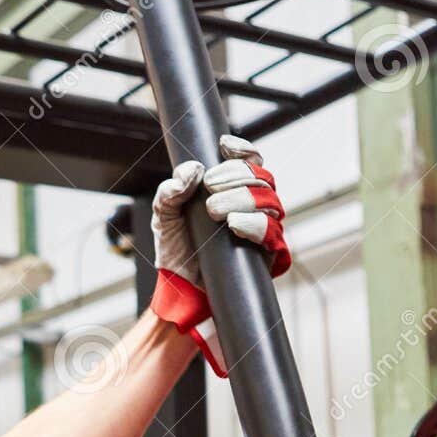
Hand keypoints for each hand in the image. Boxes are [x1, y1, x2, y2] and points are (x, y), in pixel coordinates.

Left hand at [149, 134, 289, 376]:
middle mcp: (253, 206)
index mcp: (233, 190)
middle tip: (209, 187)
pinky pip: (272, 233)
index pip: (251, 161)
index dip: (242, 150)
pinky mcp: (266, 254)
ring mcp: (262, 229)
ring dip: (242, 198)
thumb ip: (170, 191)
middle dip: (235, 176)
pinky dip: (254, 224)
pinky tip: (234, 223)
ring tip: (214, 209)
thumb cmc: (177, 250)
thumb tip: (191, 170)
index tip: (224, 147)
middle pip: (261, 178)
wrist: (180, 289)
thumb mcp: (164, 216)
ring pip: (270, 201)